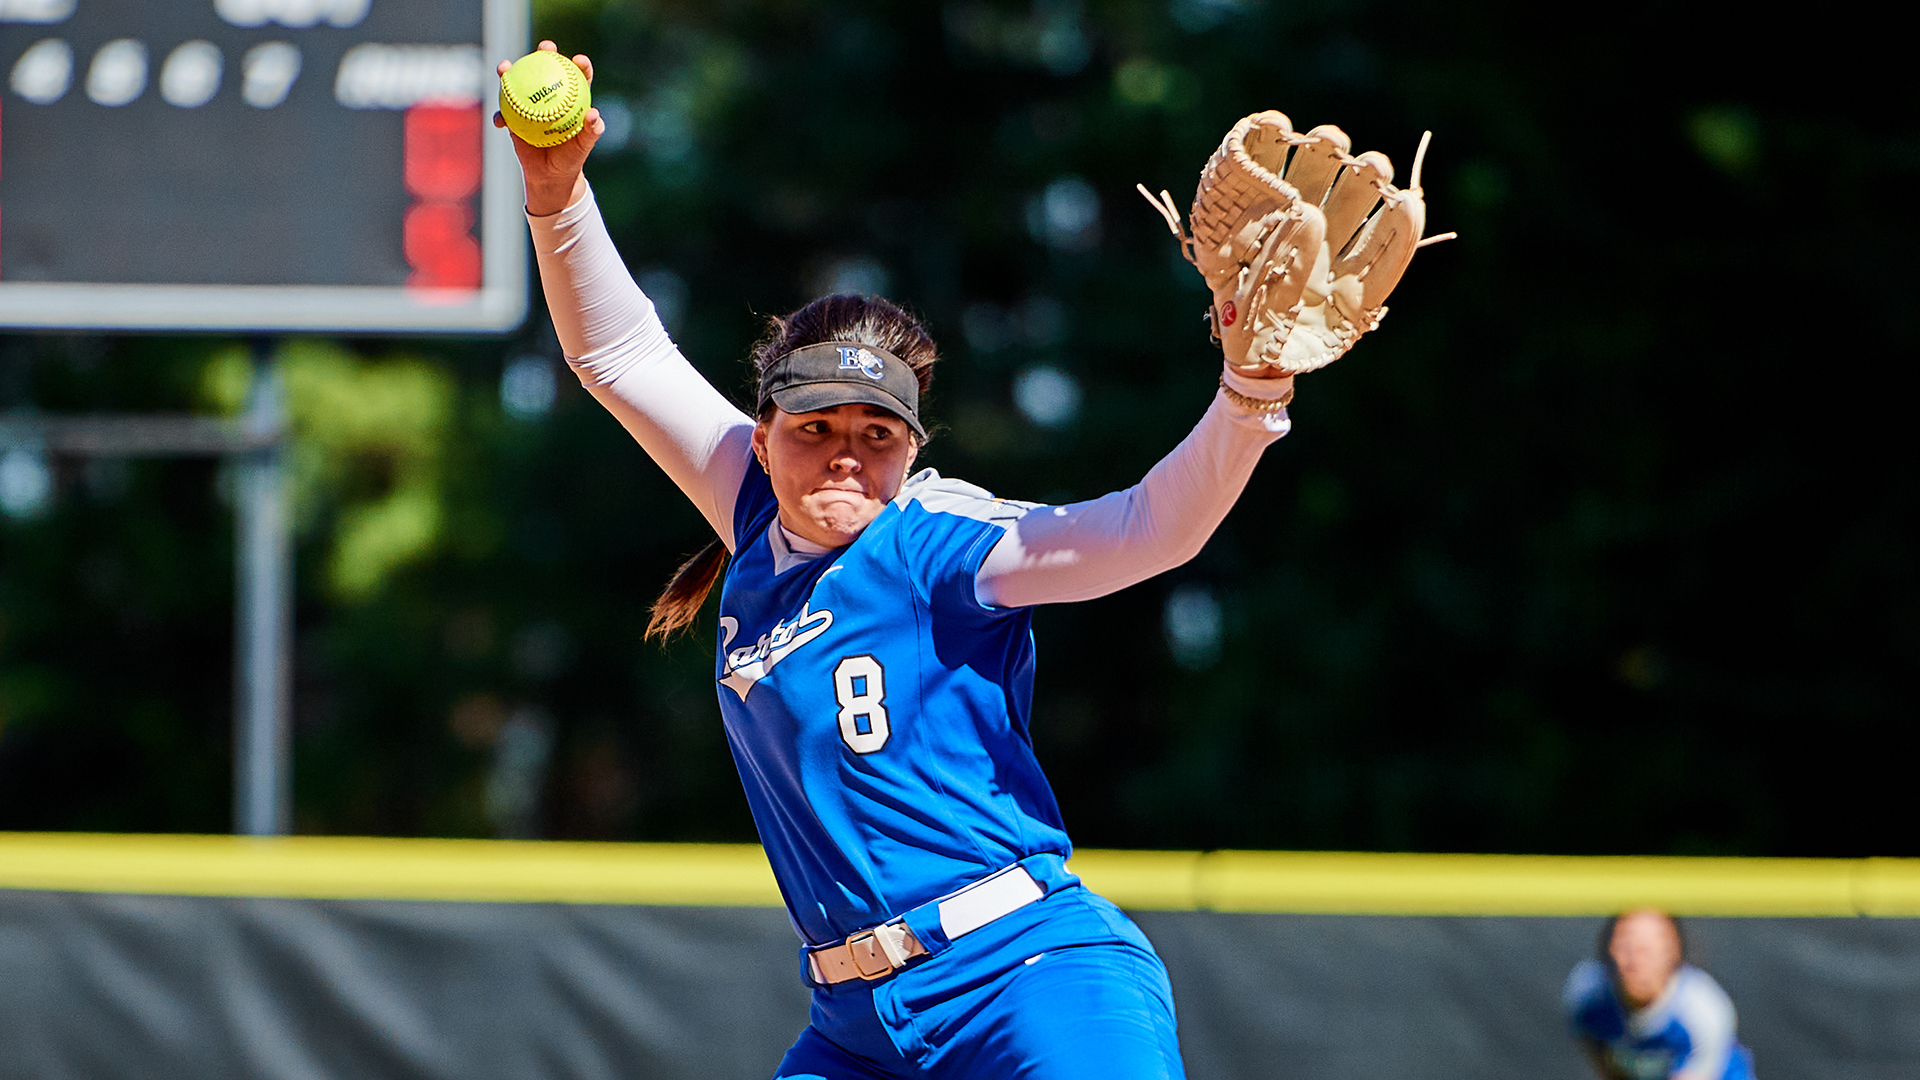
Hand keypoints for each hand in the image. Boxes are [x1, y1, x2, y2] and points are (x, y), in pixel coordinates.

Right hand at [494, 41, 603, 215]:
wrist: (550, 174)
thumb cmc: (570, 158)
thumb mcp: (582, 148)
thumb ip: (591, 131)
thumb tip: (594, 114)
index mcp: (570, 100)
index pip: (578, 78)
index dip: (580, 66)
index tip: (579, 61)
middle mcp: (550, 96)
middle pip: (546, 68)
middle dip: (545, 53)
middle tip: (545, 48)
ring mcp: (530, 104)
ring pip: (519, 82)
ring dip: (509, 72)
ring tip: (504, 68)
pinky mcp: (513, 116)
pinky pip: (503, 112)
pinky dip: (500, 115)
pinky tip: (499, 122)